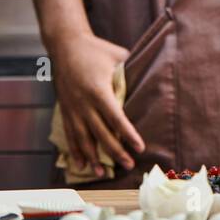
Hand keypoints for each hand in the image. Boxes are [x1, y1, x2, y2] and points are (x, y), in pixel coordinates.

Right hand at [48, 29, 143, 176]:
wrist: (65, 45)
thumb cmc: (96, 49)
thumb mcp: (117, 55)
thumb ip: (133, 68)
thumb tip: (154, 73)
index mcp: (98, 90)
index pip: (116, 117)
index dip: (128, 134)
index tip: (140, 147)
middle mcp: (84, 103)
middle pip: (101, 133)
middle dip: (115, 152)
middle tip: (129, 165)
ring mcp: (72, 109)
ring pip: (84, 139)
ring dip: (94, 158)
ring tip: (103, 173)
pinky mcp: (65, 110)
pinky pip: (70, 135)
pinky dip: (76, 151)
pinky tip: (82, 165)